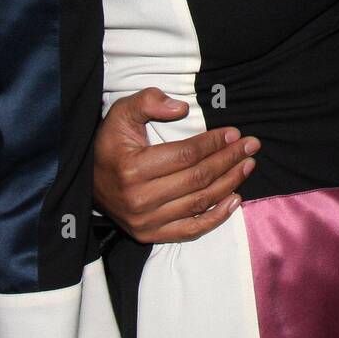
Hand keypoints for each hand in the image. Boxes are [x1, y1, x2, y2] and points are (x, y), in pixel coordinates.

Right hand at [93, 87, 258, 243]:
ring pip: (199, 202)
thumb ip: (148, 102)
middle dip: (229, 160)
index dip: (214, 143)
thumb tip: (181, 109)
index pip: (186, 155)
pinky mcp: (149, 235)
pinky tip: (234, 199)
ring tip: (248, 165)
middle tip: (251, 146)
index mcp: (132, 168)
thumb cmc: (111, 144)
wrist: (87, 181)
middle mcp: (139, 199)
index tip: (235, 133)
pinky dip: (216, 218)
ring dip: (229, 183)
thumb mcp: (122, 113)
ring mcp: (145, 221)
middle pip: (197, 178)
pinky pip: (190, 230)